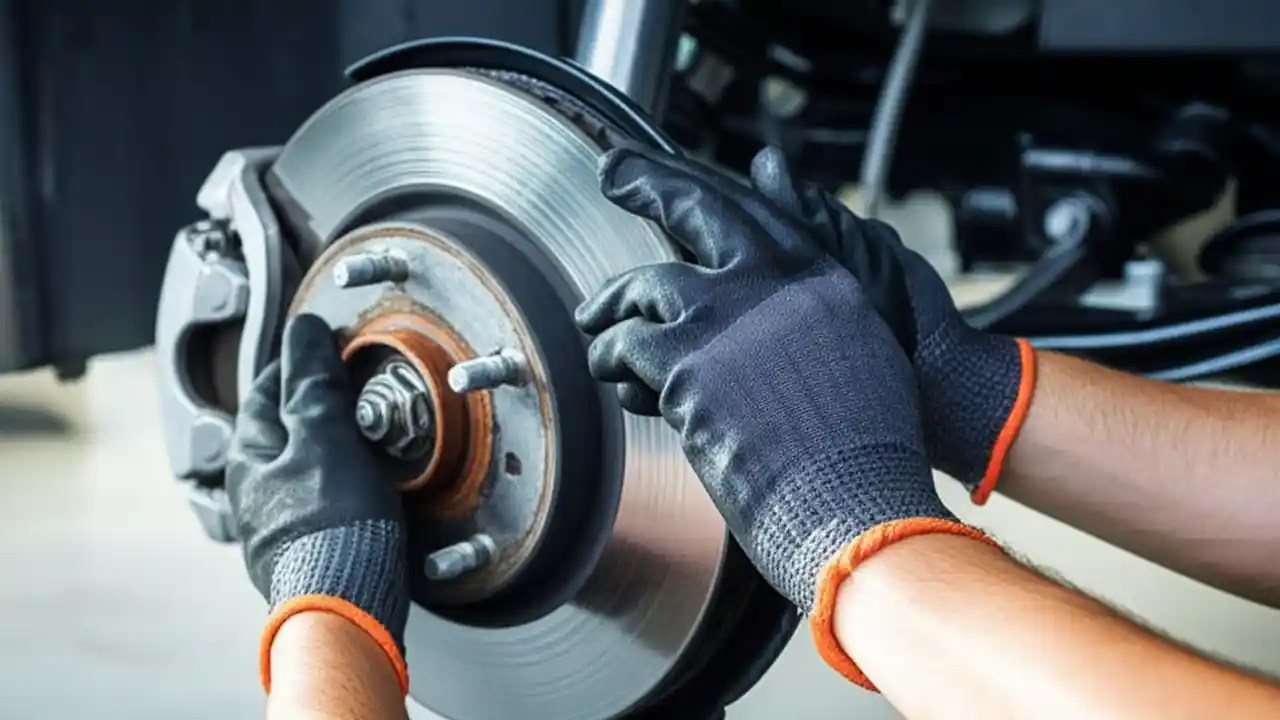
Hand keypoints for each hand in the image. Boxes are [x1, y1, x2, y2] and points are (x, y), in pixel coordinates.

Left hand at [226, 314, 408, 692]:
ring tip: (364, 432)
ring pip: (302, 466)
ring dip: (329, 445)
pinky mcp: (308, 549)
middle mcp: (255, 489)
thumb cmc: (330, 520)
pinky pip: (322, 500)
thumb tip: (305, 329)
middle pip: (283, 428)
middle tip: (348, 383)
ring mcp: (278, 523)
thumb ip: (313, 382)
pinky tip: (365, 486)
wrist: (345, 602)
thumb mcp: (325, 435)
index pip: (270, 388)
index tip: (327, 341)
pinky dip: (341, 482)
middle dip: (312, 403)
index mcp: (250, 453)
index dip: (299, 359)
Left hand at [576, 145, 991, 686]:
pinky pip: (626, 346)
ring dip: (614, 306)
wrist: (860, 503)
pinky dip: (611, 360)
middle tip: (615, 172)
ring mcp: (726, 320)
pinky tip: (613, 377)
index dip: (704, 181)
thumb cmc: (870, 440)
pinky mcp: (687, 367)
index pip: (751, 208)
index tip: (672, 169)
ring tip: (598, 323)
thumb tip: (775, 187)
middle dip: (648, 182)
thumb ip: (821, 273)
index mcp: (821, 275)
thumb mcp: (864, 338)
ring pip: (645, 286)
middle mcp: (772, 283)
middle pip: (695, 209)